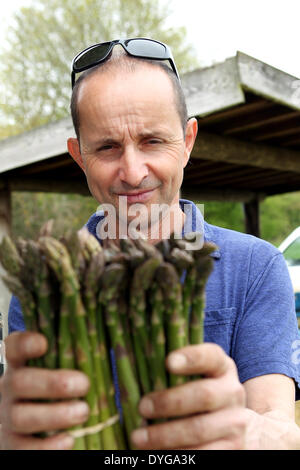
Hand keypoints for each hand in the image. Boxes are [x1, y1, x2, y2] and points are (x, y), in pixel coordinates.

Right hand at [0, 331, 89, 449]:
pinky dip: (47, 446)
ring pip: (20, 417)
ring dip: (55, 415)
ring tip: (83, 412)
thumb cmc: (54, 392)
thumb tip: (98, 349)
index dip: (24, 344)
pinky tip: (69, 440)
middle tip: (84, 384)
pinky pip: (22, 448)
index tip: (43, 344)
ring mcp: (6, 418)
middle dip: (52, 383)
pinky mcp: (9, 445)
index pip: (13, 348)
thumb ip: (68, 360)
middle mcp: (7, 390)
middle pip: (18, 382)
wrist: (32, 430)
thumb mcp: (55, 372)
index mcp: (19, 366)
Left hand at [131, 343, 246, 449]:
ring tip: (138, 437)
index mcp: (222, 367)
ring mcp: (236, 422)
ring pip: (199, 429)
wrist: (231, 424)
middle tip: (142, 407)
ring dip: (164, 435)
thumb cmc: (198, 392)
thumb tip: (133, 367)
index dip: (191, 358)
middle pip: (203, 395)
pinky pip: (203, 454)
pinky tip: (157, 452)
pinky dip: (177, 455)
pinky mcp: (233, 448)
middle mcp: (233, 392)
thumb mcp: (195, 376)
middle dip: (168, 401)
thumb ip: (173, 371)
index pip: (210, 356)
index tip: (168, 362)